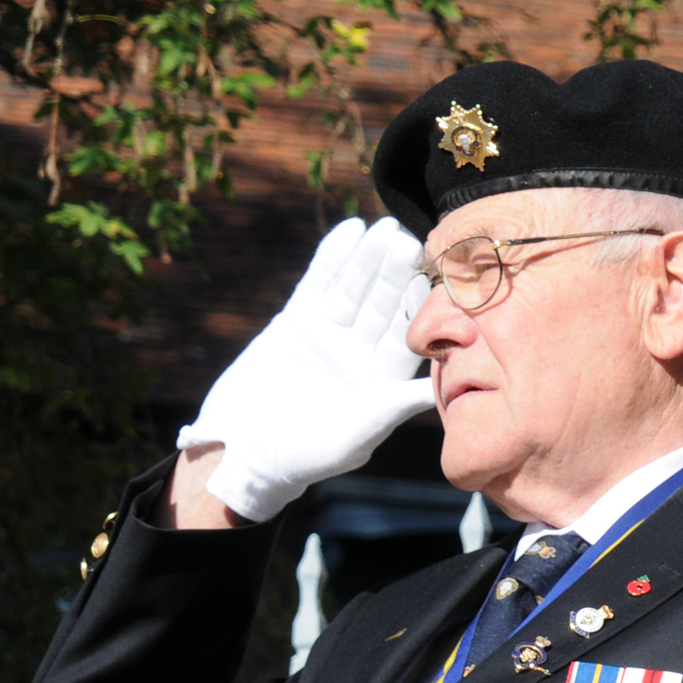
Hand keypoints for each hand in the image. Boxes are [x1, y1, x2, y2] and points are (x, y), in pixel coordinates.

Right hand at [178, 217, 432, 521]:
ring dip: (368, 257)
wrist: (241, 451)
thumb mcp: (357, 433)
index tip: (432, 279)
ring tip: (383, 225)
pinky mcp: (296, 320)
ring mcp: (329, 332)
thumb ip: (395, 406)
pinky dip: (332, 257)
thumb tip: (441, 390)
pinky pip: (319, 282)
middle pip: (382, 303)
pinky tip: (349, 229)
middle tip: (411, 239)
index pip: (407, 333)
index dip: (417, 306)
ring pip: (353, 287)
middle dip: (395, 272)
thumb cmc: (304, 457)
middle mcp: (361, 351)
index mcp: (384, 377)